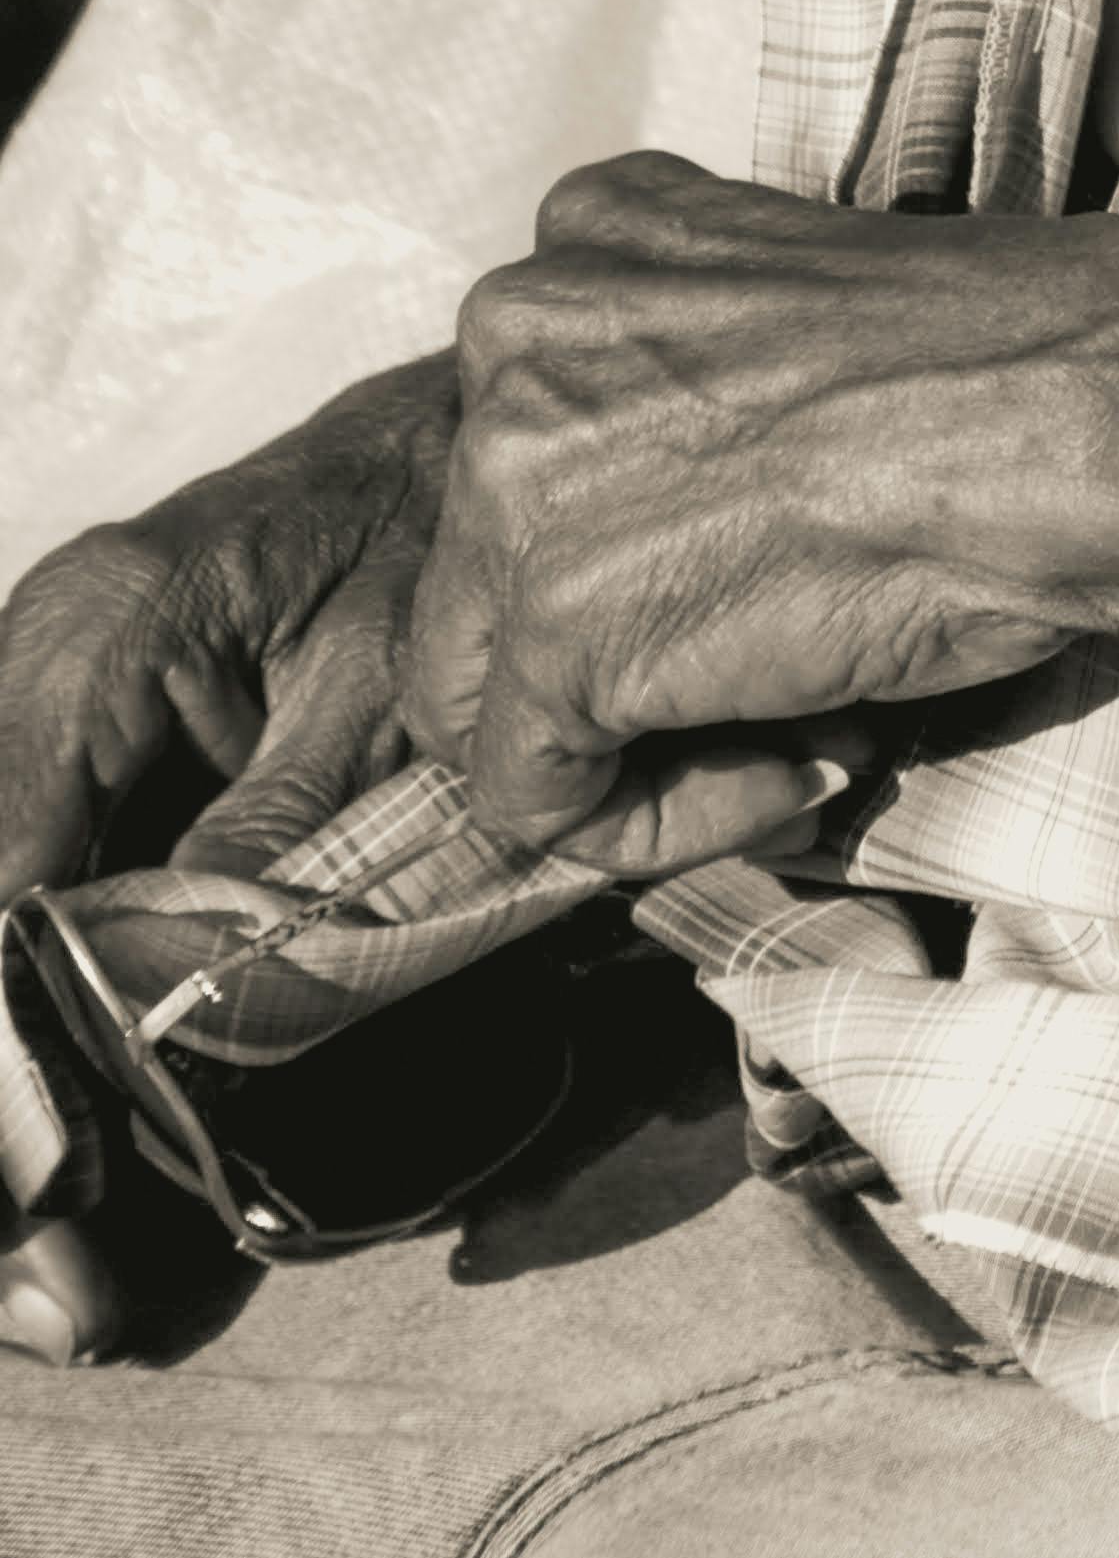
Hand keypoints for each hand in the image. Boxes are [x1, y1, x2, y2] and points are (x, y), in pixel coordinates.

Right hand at [0, 358, 451, 1356]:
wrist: (463, 432)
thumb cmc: (436, 521)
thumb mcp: (385, 682)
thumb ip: (275, 831)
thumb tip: (185, 995)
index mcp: (95, 635)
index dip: (9, 1043)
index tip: (50, 1181)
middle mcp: (34, 674)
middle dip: (8, 1113)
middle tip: (61, 1296)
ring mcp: (41, 725)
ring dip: (22, 1104)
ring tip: (67, 1295)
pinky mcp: (76, 770)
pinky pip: (29, 904)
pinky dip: (46, 1047)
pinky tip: (71, 1191)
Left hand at [404, 153, 1118, 844]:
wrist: (1085, 416)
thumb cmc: (1011, 369)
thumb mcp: (804, 315)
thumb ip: (696, 385)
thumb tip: (670, 533)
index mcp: (588, 230)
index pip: (533, 441)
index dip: (643, 538)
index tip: (772, 568)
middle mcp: (517, 329)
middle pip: (489, 568)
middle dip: (629, 649)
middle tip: (795, 666)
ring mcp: (518, 474)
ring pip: (487, 694)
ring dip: (642, 742)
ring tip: (811, 724)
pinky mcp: (556, 624)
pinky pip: (531, 796)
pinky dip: (655, 825)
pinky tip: (807, 763)